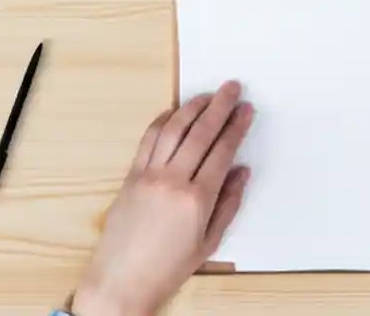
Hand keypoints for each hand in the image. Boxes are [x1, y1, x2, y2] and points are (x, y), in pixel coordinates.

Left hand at [71, 81, 253, 315]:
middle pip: (200, 133)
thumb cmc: (167, 268)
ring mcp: (148, 175)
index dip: (236, 127)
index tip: (246, 110)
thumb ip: (228, 204)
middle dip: (219, 107)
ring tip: (208, 95)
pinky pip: (149, 140)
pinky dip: (163, 122)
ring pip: (173, 130)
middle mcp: (172, 181)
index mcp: (196, 199)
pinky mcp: (131, 176)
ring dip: (192, 108)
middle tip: (232, 88)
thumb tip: (241, 172)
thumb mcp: (209, 242)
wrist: (122, 280)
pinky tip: (175, 113)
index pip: (222, 151)